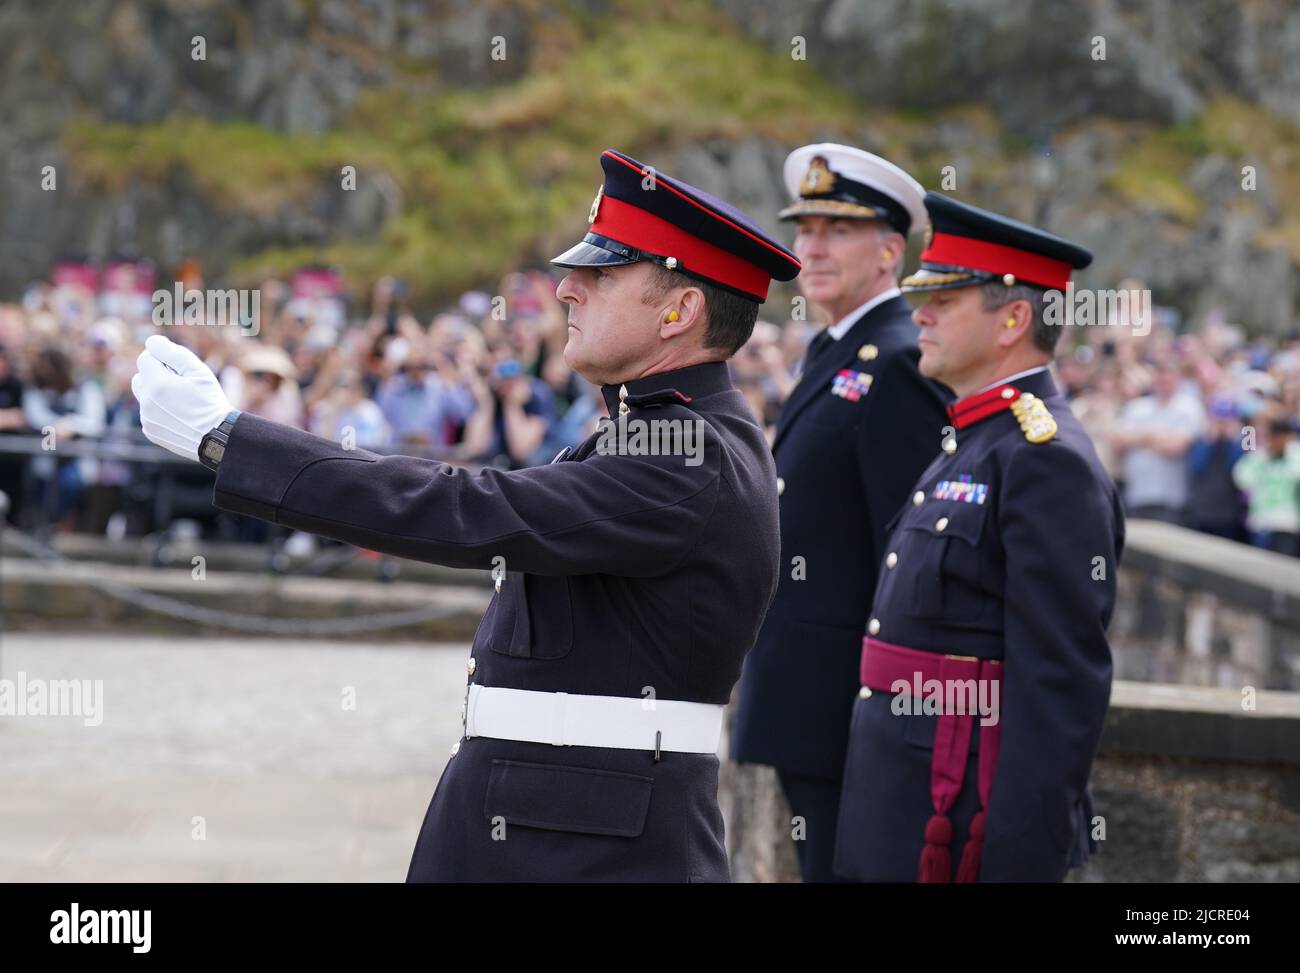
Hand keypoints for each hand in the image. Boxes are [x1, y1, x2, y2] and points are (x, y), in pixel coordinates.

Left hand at [131, 334, 233, 461]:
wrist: (217, 438)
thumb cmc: (210, 402)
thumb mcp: (199, 372)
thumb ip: (173, 352)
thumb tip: (151, 341)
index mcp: (158, 384)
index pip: (145, 358)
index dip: (162, 359)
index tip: (179, 368)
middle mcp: (147, 402)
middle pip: (140, 376)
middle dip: (157, 374)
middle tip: (180, 383)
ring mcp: (147, 418)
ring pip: (143, 394)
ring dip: (157, 392)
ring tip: (180, 400)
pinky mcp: (150, 430)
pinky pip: (148, 412)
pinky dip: (159, 410)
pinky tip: (180, 415)